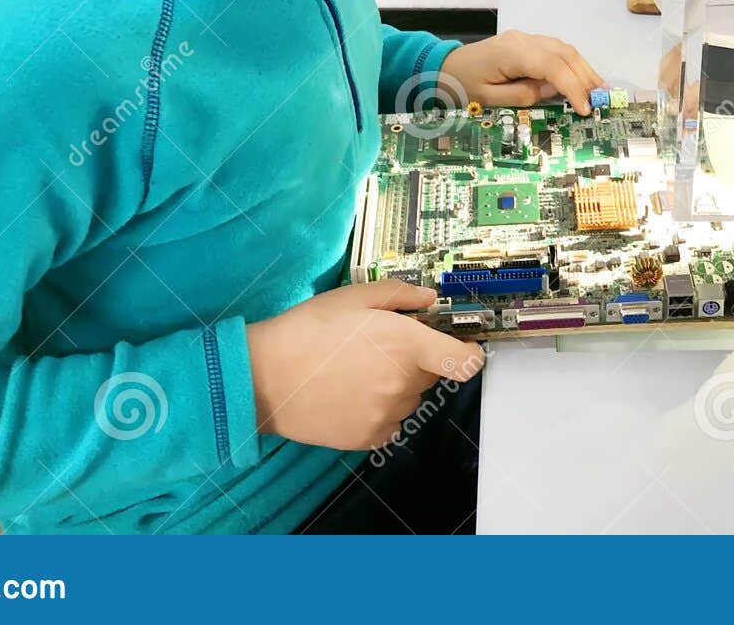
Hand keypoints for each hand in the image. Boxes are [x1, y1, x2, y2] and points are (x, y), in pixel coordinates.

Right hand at [245, 280, 483, 450]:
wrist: (264, 377)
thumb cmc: (308, 330)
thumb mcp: (354, 297)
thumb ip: (400, 295)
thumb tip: (430, 300)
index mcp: (406, 345)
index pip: (465, 361)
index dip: (469, 353)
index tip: (462, 348)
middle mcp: (403, 384)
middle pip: (430, 375)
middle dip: (414, 361)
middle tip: (377, 348)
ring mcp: (387, 415)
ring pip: (408, 399)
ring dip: (395, 386)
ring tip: (355, 372)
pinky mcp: (369, 438)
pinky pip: (390, 423)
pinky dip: (379, 411)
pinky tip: (350, 394)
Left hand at [440, 31, 605, 114]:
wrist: (444, 66)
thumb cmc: (462, 85)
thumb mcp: (488, 99)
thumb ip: (523, 95)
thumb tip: (552, 92)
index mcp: (511, 53)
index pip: (552, 66)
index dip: (572, 87)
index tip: (585, 108)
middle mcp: (523, 40)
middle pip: (565, 53)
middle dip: (586, 77)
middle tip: (603, 100)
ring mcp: (526, 38)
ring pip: (565, 49)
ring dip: (584, 69)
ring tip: (598, 91)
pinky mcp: (527, 42)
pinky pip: (556, 50)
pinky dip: (572, 65)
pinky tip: (581, 79)